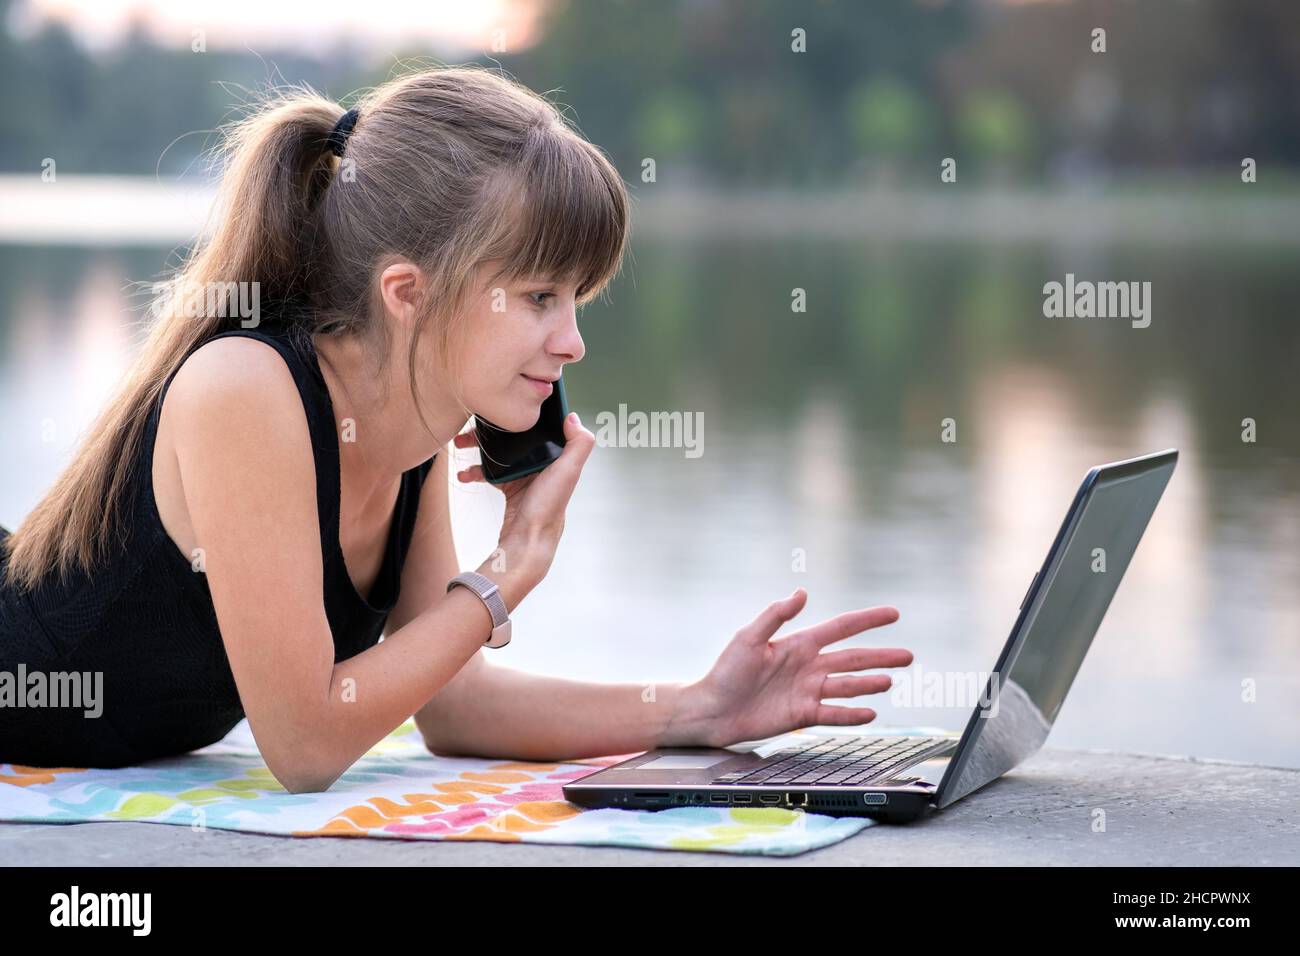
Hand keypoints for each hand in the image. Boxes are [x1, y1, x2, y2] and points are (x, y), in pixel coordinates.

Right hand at [454, 412, 594, 585]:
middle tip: (472, 425)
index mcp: (556, 455)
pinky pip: (490, 472)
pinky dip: (476, 471)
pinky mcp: (509, 487)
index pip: (540, 426)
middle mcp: (541, 462)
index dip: (524, 414)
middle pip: (515, 436)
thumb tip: (572, 416)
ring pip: (499, 451)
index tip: (505, 403)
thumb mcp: (569, 472)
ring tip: (460, 444)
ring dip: (479, 447)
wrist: (527, 540)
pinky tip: (464, 474)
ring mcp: (524, 474)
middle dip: (492, 429)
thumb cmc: (549, 506)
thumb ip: (579, 444)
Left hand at [666, 588, 911, 747]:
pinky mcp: (802, 715)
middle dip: (881, 656)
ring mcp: (807, 691)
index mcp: (798, 644)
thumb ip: (776, 616)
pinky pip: (833, 713)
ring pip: (847, 686)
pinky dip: (852, 714)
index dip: (868, 620)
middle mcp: (808, 666)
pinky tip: (870, 713)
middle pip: (853, 659)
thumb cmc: (725, 672)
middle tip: (909, 655)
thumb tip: (802, 593)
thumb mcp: (749, 638)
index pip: (841, 629)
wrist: (712, 710)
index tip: (893, 614)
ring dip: (870, 684)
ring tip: (890, 680)